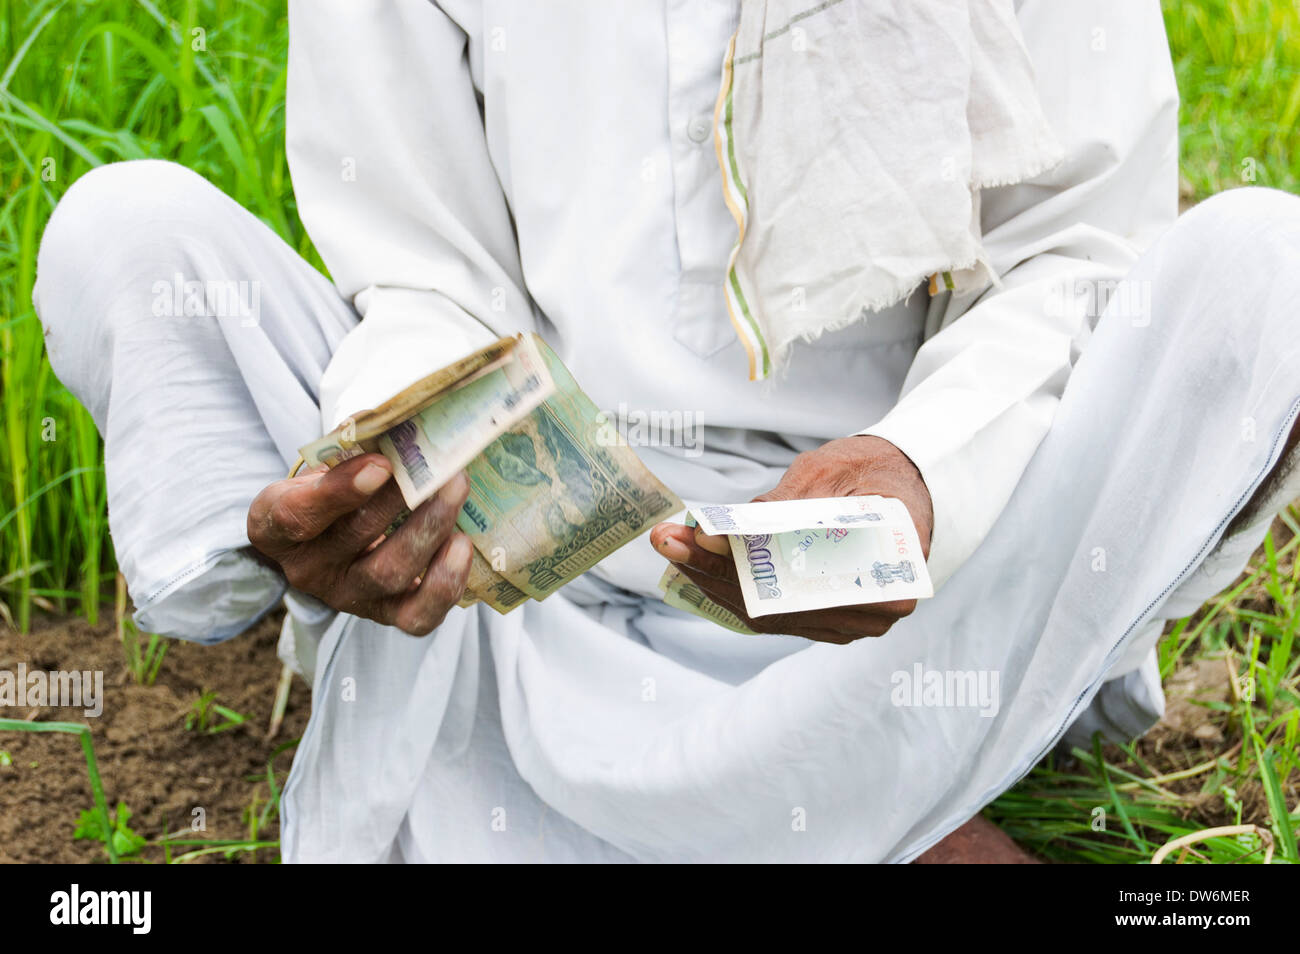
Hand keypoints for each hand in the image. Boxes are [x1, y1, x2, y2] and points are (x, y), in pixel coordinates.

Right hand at [247, 453, 472, 635]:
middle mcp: (308, 570)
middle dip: (401, 500)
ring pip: (389, 574)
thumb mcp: (323, 463)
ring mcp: (348, 597)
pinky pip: (417, 616)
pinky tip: (461, 545)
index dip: (338, 491)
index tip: (381, 463)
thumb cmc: (331, 488)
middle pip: (353, 539)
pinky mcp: (387, 615)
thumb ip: (348, 445)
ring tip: (455, 491)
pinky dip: (445, 583)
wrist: (334, 534)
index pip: (294, 516)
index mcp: (276, 527)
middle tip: (438, 469)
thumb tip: (389, 418)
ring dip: (429, 530)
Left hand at [649, 435, 932, 642]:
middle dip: (712, 571)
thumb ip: (782, 504)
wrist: (905, 482)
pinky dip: (731, 585)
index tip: (698, 535)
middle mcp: (871, 615)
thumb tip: (720, 530)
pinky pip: (770, 611)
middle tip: (667, 539)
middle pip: (776, 606)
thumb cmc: (874, 470)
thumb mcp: (831, 473)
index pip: (800, 584)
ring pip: (766, 614)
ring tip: (673, 544)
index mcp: (890, 581)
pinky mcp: (824, 619)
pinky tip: (698, 559)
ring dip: (712, 579)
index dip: (743, 566)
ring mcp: (846, 623)